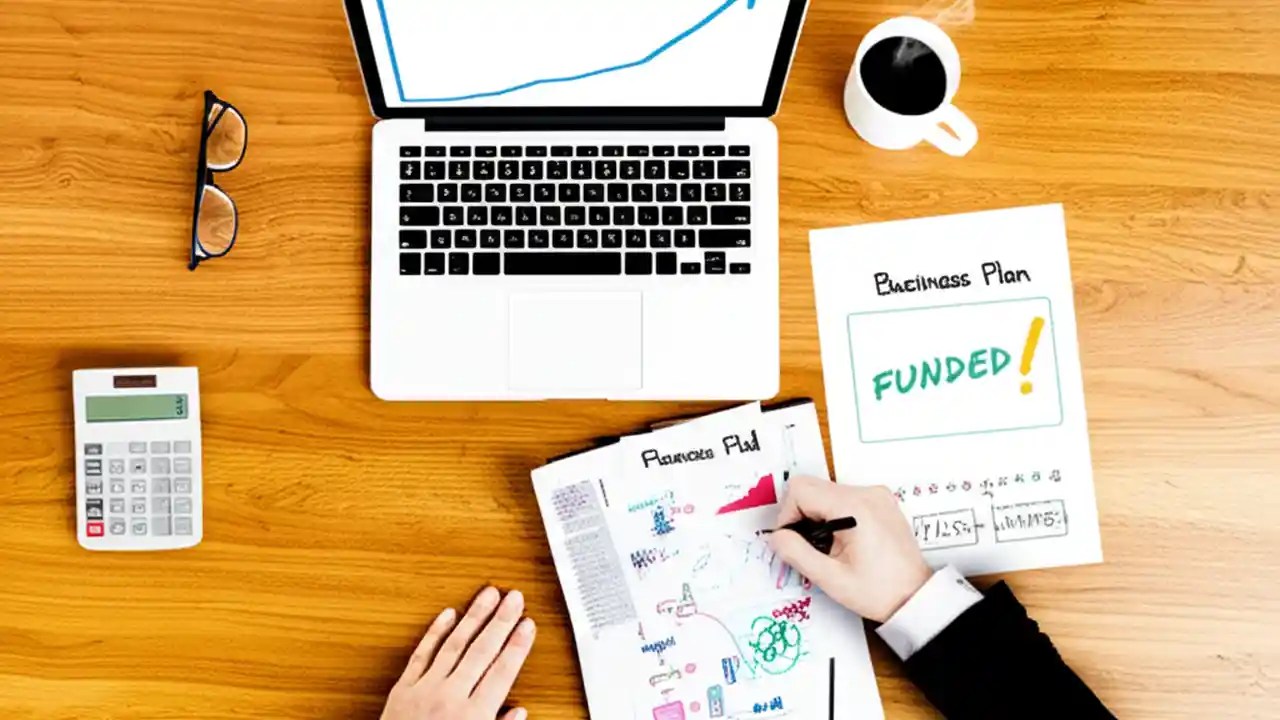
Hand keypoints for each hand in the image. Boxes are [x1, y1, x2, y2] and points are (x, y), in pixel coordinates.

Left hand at [381, 587, 535, 719]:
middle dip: (501, 621)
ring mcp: (425, 691)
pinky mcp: (403, 690)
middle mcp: (451, 698)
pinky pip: (421, 655)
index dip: (518, 645)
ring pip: (454, 645)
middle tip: (514, 597)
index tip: (528, 624)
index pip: (503, 672)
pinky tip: (448, 614)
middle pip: (482, 651)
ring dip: (473, 617)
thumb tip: (518, 712)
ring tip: (487, 595)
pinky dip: (435, 633)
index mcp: (474, 717)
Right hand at [769, 477, 931, 622]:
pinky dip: (835, 514)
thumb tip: (777, 536)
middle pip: (813, 487)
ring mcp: (876, 494)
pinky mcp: (881, 501)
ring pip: (826, 491)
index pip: (801, 490)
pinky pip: (844, 497)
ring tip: (830, 547)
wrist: (916, 597)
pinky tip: (844, 540)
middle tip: (810, 547)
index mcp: (854, 507)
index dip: (788, 515)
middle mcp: (867, 493)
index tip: (794, 541)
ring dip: (818, 516)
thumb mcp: (830, 578)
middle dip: (802, 515)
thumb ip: (796, 553)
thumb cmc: (878, 591)